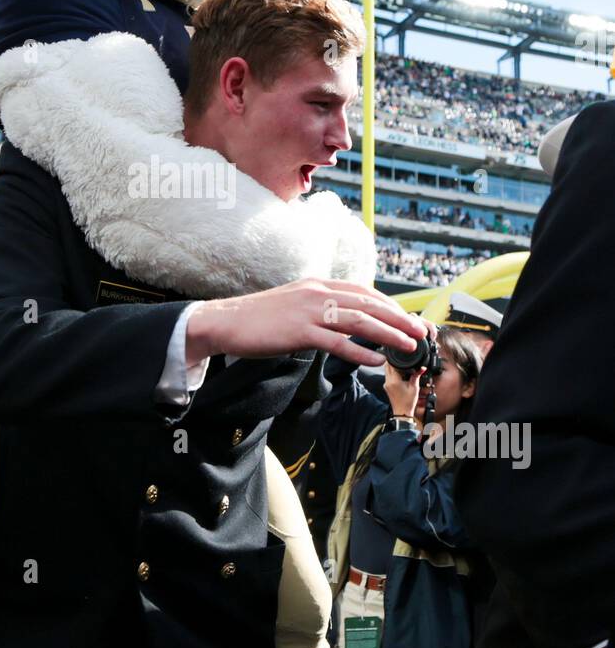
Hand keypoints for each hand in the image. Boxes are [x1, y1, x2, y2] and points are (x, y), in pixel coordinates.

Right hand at [186, 279, 425, 368]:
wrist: (225, 322)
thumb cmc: (260, 319)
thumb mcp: (295, 305)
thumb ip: (320, 308)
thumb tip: (345, 321)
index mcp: (318, 286)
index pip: (365, 292)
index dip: (391, 306)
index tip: (410, 319)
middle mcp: (317, 293)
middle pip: (369, 303)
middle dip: (400, 318)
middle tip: (422, 332)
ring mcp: (309, 311)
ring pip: (359, 320)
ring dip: (389, 333)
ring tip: (410, 346)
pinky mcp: (299, 331)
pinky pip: (336, 342)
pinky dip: (359, 351)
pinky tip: (375, 361)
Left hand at [383, 316, 435, 418]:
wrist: (402, 414)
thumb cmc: (408, 403)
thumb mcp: (415, 387)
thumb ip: (417, 375)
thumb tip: (422, 367)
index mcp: (393, 380)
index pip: (390, 362)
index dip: (392, 354)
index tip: (395, 347)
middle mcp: (387, 381)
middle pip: (387, 364)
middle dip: (392, 357)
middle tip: (398, 351)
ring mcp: (386, 384)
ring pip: (387, 369)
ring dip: (392, 364)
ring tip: (400, 359)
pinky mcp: (387, 387)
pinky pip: (389, 374)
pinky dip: (393, 370)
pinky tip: (399, 369)